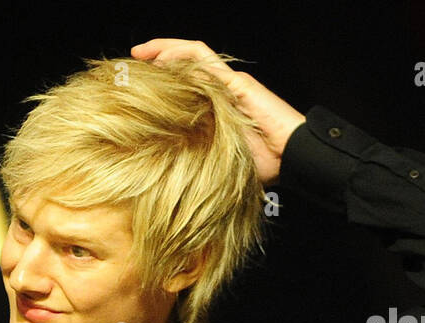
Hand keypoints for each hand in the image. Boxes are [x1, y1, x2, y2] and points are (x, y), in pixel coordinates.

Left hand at [130, 38, 305, 184]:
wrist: (293, 158)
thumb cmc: (262, 165)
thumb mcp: (217, 160)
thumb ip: (196, 154)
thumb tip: (165, 171)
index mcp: (218, 105)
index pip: (186, 83)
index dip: (162, 82)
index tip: (136, 88)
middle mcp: (222, 89)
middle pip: (186, 63)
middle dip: (157, 57)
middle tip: (132, 61)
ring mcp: (230, 83)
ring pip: (192, 54)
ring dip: (165, 49)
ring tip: (140, 53)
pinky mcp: (236, 83)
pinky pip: (203, 62)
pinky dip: (180, 55)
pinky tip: (160, 59)